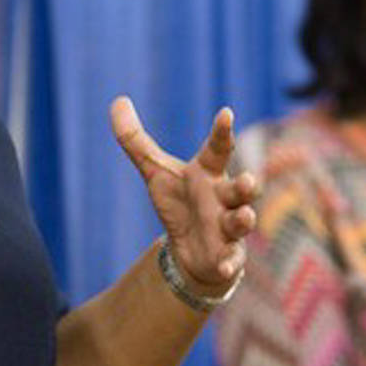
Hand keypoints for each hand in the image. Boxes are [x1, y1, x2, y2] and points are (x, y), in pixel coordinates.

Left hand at [110, 97, 258, 297]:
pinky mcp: (228, 255)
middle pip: (241, 188)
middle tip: (248, 180)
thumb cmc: (179, 202)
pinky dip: (229, 262)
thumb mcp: (154, 172)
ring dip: (245, 219)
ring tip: (245, 216)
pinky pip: (232, 259)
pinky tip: (223, 266)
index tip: (225, 113)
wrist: (189, 250)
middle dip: (246, 185)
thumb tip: (118, 100)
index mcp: (208, 173)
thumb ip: (135, 139)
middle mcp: (224, 198)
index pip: (218, 148)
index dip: (222, 132)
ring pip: (242, 221)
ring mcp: (228, 227)